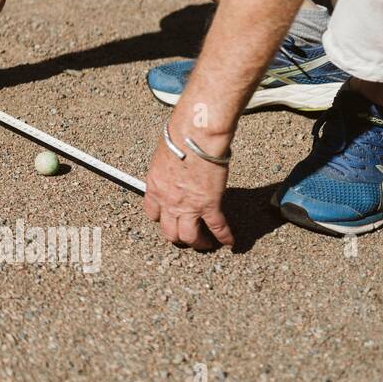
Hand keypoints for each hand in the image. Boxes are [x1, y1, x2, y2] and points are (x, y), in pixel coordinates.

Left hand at [144, 116, 234, 250]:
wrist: (194, 137)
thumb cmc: (179, 138)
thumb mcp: (163, 157)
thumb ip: (167, 170)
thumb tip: (175, 169)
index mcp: (155, 187)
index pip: (153, 213)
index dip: (161, 219)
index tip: (168, 220)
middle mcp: (168, 201)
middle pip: (169, 231)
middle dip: (177, 237)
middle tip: (186, 237)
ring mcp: (188, 206)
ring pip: (190, 236)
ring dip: (198, 243)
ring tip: (205, 244)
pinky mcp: (209, 205)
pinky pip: (217, 227)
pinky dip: (225, 236)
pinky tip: (230, 242)